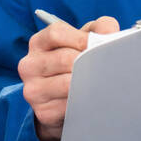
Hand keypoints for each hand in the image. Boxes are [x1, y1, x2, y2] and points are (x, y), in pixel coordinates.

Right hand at [19, 15, 119, 140]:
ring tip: (101, 81)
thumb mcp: (82, 41)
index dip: (81, 38)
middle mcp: (29, 65)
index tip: (97, 44)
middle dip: (89, 61)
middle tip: (105, 66)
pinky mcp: (43, 111)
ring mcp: (33, 89)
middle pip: (64, 58)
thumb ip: (98, 29)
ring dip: (89, 82)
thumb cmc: (73, 64)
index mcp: (38, 43)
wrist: (59, 100)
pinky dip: (84, 102)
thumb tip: (110, 32)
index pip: (56, 34)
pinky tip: (91, 98)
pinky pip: (70, 106)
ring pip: (67, 84)